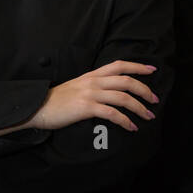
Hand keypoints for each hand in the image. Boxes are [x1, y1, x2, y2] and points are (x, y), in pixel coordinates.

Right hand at [27, 60, 158, 132]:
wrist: (38, 106)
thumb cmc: (58, 100)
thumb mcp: (78, 86)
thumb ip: (94, 86)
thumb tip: (111, 92)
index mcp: (92, 75)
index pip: (120, 65)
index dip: (138, 66)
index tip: (153, 70)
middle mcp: (94, 81)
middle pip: (126, 81)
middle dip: (144, 90)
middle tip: (155, 100)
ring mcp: (90, 94)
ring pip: (123, 97)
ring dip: (139, 107)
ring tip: (148, 116)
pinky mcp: (86, 107)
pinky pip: (112, 114)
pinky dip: (125, 121)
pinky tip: (131, 127)